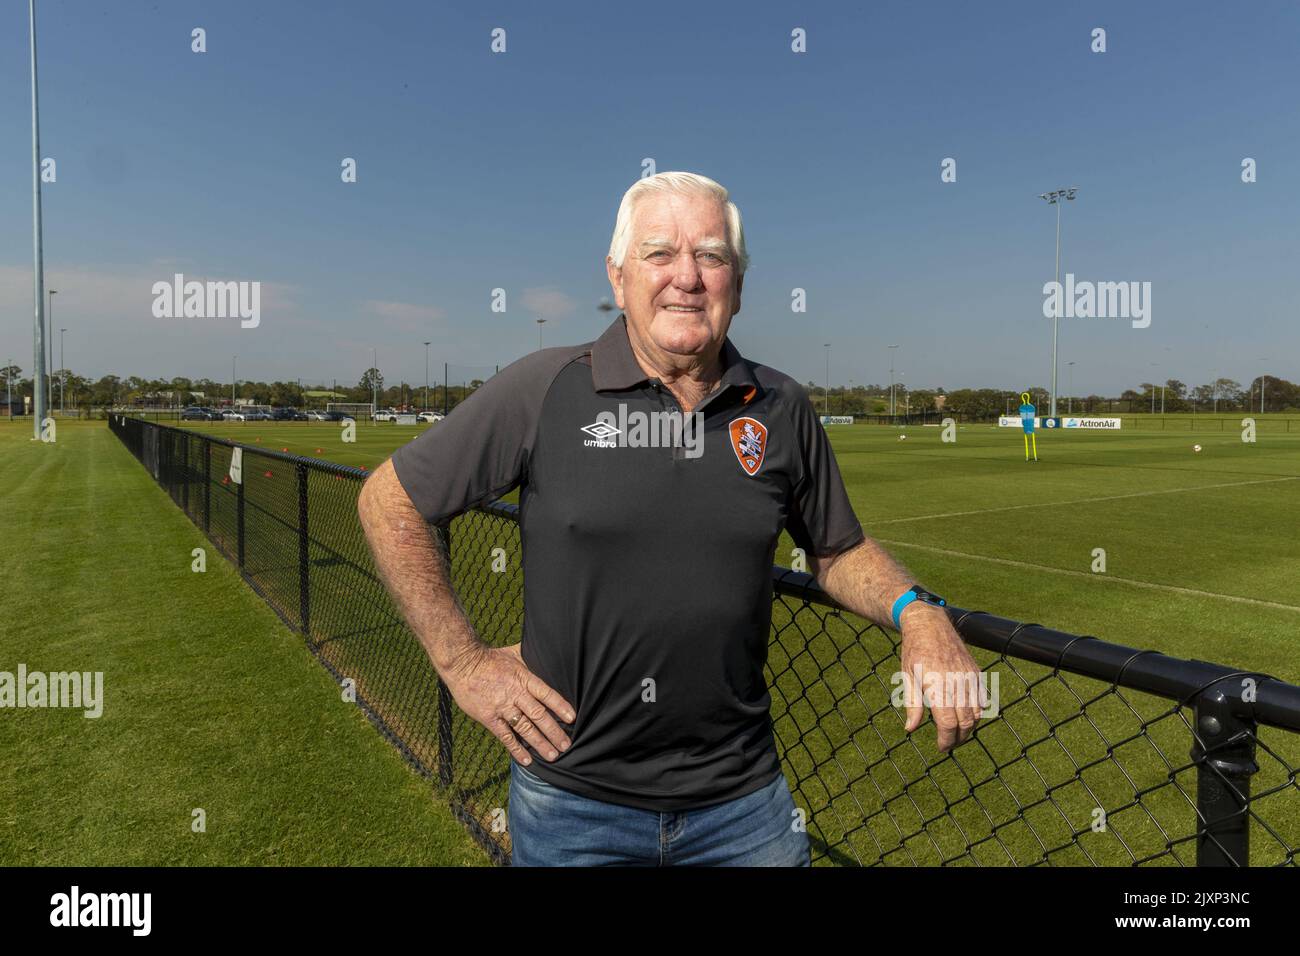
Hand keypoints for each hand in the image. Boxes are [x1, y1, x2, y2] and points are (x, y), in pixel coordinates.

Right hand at [442, 643, 575, 765]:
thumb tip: (549, 653)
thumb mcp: (514, 653)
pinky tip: (526, 760)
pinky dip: (516, 749)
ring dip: (539, 743)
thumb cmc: (490, 658)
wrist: (462, 663)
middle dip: (554, 731)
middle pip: (538, 715)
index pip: (546, 694)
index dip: (560, 706)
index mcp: (523, 678)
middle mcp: (515, 694)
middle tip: (566, 745)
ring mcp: (502, 707)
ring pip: (524, 728)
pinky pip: (504, 736)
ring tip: (552, 755)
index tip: (572, 719)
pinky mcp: (489, 718)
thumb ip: (531, 658)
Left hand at [897, 605, 984, 751]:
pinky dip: (977, 712)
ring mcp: (969, 677)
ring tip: (958, 733)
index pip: (948, 724)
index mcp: (937, 686)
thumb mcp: (907, 676)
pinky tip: (966, 716)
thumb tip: (910, 729)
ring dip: (969, 727)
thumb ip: (912, 705)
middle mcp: (956, 683)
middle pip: (965, 722)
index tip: (941, 748)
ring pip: (977, 713)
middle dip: (958, 738)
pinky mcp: (976, 672)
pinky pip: (982, 699)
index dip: (946, 741)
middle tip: (949, 744)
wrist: (930, 624)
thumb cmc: (914, 651)